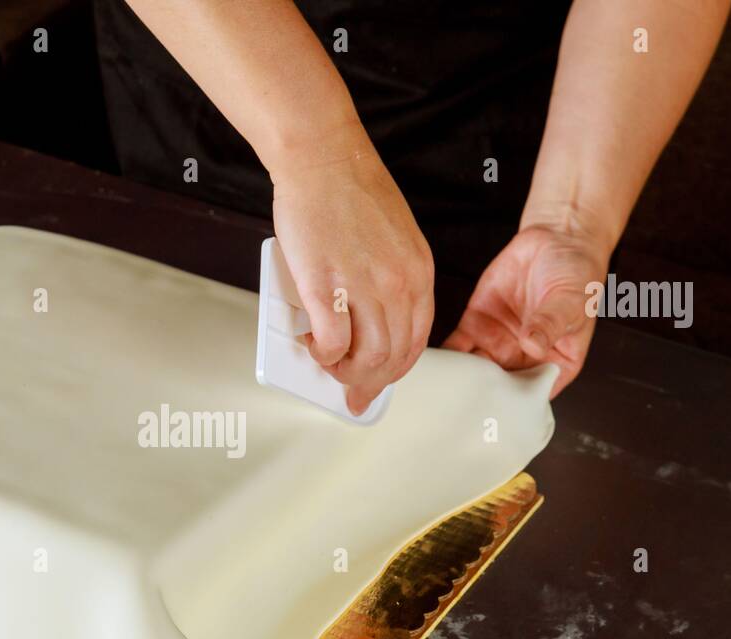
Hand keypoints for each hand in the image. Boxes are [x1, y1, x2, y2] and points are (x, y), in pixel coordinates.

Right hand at [270, 131, 433, 415]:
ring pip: (366, 359)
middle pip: (392, 358)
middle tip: (347, 386)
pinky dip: (322, 354)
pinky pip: (333, 343)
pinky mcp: (328, 287)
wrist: (323, 159)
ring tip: (326, 360)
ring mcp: (365, 287)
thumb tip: (368, 322)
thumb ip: (391, 281)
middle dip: (368, 383)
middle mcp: (400, 285)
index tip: (376, 383)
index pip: (415, 342)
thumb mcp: (394, 239)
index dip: (394, 371)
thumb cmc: (350, 192)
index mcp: (419, 273)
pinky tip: (311, 342)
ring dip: (343, 371)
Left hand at [442, 223, 607, 396]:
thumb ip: (550, 324)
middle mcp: (523, 358)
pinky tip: (429, 368)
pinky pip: (456, 345)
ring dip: (456, 383)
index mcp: (554, 363)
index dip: (515, 408)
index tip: (494, 416)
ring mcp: (497, 342)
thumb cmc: (576, 275)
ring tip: (438, 397)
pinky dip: (442, 357)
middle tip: (456, 413)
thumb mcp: (571, 302)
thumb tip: (533, 345)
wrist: (555, 240)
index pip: (534, 394)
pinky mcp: (476, 323)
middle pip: (498, 389)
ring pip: (473, 371)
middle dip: (477, 400)